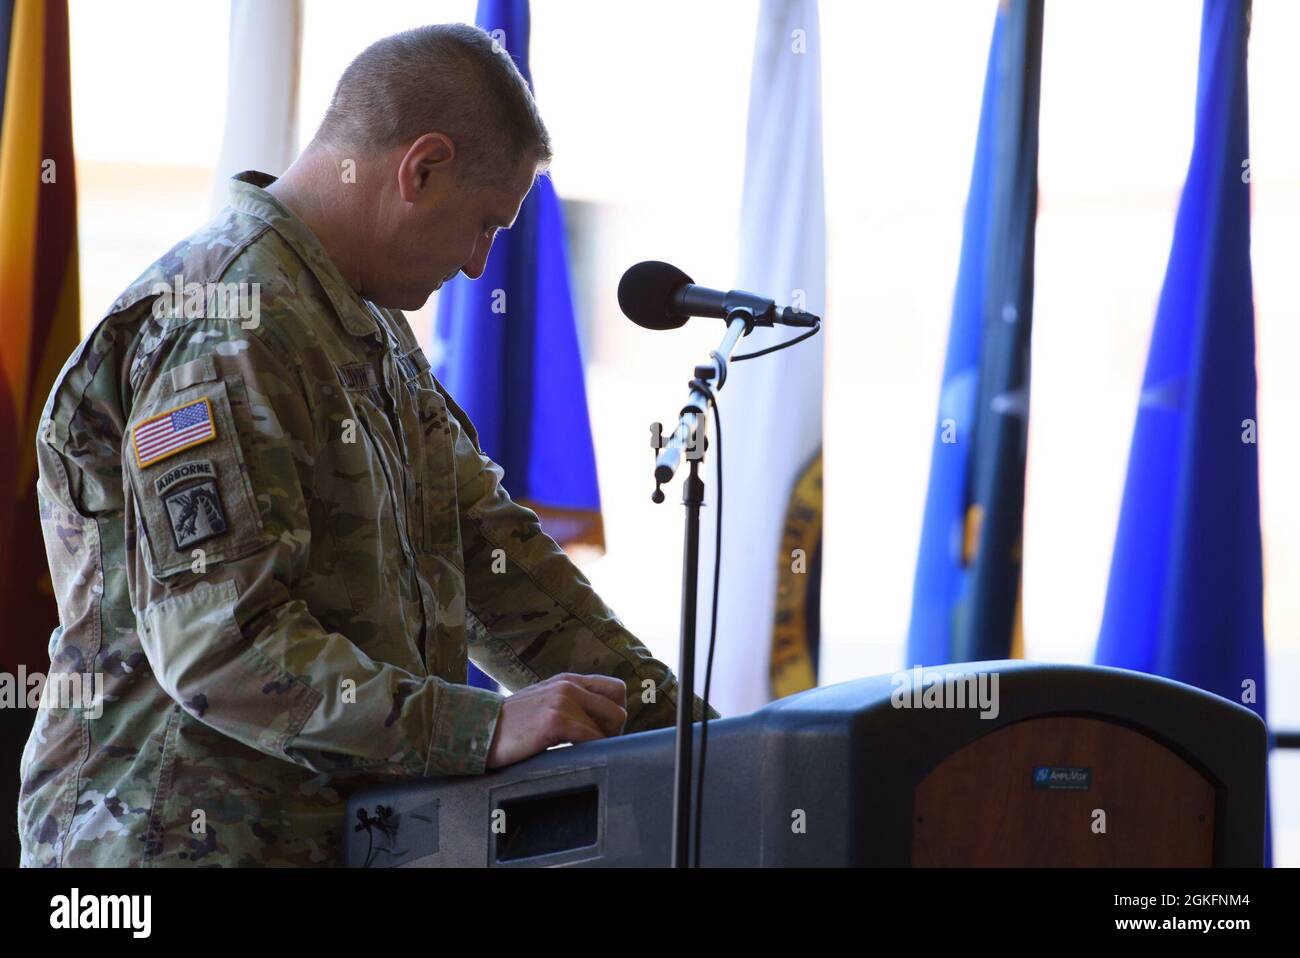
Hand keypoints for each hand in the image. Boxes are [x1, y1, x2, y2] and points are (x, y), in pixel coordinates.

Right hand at [486, 673, 626, 768]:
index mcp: (568, 680)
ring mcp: (563, 700)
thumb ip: (569, 705)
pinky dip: (588, 751)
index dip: (614, 714)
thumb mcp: (542, 704)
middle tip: (592, 748)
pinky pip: (591, 738)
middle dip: (612, 734)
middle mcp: (569, 685)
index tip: (600, 733)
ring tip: (580, 753)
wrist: (474, 728)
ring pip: (610, 724)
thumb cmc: (508, 726)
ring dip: (600, 744)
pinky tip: (570, 755)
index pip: (616, 689)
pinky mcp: (555, 719)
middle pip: (618, 709)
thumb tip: (597, 726)